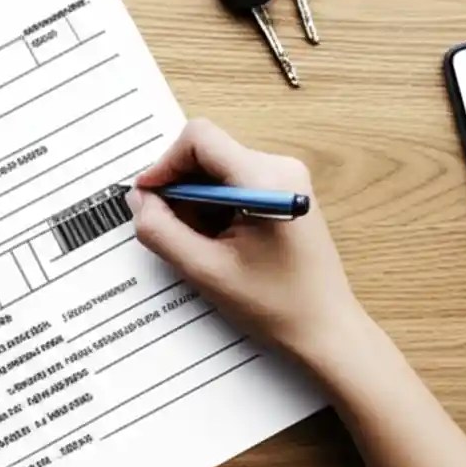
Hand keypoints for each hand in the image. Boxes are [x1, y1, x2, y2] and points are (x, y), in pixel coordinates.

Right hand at [127, 119, 366, 377]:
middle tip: (176, 234)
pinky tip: (222, 243)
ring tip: (205, 246)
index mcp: (264, 179)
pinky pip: (235, 183)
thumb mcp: (205, 270)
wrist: (325, 328)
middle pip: (207, 154)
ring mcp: (286, 178)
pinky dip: (216, 208)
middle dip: (182, 190)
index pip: (199, 138)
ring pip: (218, 170)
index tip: (150, 199)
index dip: (165, 165)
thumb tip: (140, 200)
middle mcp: (280, 168)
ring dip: (199, 203)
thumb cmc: (276, 304)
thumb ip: (162, 231)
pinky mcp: (285, 192)